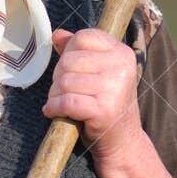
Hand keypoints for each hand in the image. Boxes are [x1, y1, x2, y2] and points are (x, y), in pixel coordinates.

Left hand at [43, 27, 145, 162]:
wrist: (123, 142)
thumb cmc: (105, 104)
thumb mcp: (96, 73)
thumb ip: (77, 51)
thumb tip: (57, 35)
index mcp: (121, 52)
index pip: (82, 37)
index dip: (68, 54)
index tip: (73, 71)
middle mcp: (121, 67)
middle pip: (68, 60)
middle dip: (58, 78)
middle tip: (65, 92)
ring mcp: (114, 88)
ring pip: (64, 82)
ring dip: (54, 95)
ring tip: (62, 104)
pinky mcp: (104, 110)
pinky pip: (65, 102)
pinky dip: (53, 108)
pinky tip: (55, 112)